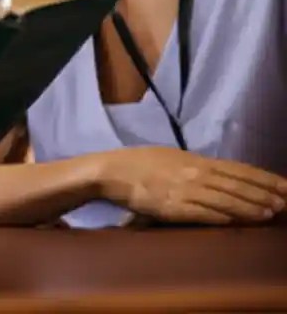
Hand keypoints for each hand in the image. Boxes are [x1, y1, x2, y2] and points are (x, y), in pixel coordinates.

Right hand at [98, 147, 286, 224]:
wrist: (110, 171)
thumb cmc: (138, 163)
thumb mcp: (171, 157)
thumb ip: (194, 165)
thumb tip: (217, 173)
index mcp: (195, 160)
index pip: (238, 169)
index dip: (263, 178)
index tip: (284, 185)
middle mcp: (194, 173)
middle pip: (236, 184)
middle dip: (263, 194)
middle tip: (285, 202)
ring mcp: (183, 190)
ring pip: (224, 199)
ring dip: (249, 207)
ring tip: (270, 213)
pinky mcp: (171, 207)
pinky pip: (201, 213)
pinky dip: (221, 217)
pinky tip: (237, 221)